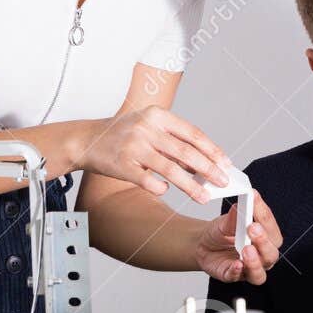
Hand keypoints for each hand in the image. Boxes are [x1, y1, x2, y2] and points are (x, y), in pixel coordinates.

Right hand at [76, 107, 229, 202]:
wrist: (86, 140)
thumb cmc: (122, 134)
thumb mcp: (149, 127)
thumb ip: (173, 142)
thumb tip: (202, 164)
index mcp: (157, 115)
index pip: (193, 133)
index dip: (212, 150)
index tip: (226, 163)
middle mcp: (146, 128)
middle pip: (186, 152)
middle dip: (208, 169)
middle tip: (222, 182)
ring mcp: (134, 147)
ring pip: (171, 169)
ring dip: (191, 186)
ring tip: (204, 197)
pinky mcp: (123, 165)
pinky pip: (149, 182)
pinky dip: (161, 188)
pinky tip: (165, 190)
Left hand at [197, 195, 281, 284]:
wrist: (203, 244)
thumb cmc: (222, 233)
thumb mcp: (226, 221)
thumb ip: (234, 216)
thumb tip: (240, 205)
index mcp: (265, 238)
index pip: (272, 229)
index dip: (265, 215)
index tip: (255, 200)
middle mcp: (261, 256)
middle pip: (271, 253)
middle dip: (263, 240)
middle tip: (253, 228)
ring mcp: (248, 269)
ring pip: (259, 272)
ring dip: (255, 261)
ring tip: (247, 248)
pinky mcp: (233, 277)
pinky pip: (238, 277)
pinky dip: (238, 271)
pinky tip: (236, 264)